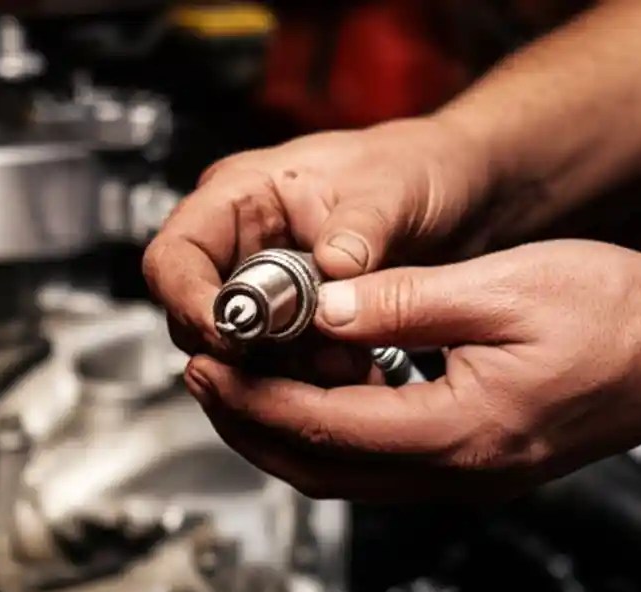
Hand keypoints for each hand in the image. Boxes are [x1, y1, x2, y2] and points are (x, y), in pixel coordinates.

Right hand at [142, 117, 496, 358]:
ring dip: (283, 370)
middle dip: (243, 348)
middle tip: (299, 358)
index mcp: (241, 195)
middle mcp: (241, 244)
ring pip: (239, 352)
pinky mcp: (296, 325)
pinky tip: (354, 367)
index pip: (174, 257)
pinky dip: (311, 377)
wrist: (465, 192)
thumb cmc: (421, 165)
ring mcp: (267, 288)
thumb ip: (362, 227)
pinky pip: (280, 366)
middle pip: (196, 316)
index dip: (189, 302)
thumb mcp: (396, 188)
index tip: (229, 337)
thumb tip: (333, 264)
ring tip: (344, 360)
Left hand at [182, 240, 640, 501]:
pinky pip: (381, 463)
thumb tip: (324, 309)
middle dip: (250, 426)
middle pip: (322, 470)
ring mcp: (468, 474)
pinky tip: (313, 393)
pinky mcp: (477, 461)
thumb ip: (404, 303)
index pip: (324, 428)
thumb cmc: (617, 316)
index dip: (254, 400)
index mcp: (460, 430)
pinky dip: (330, 434)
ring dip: (283, 434)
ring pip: (347, 475)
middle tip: (204, 380)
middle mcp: (459, 469)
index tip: (209, 368)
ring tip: (239, 385)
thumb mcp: (502, 289)